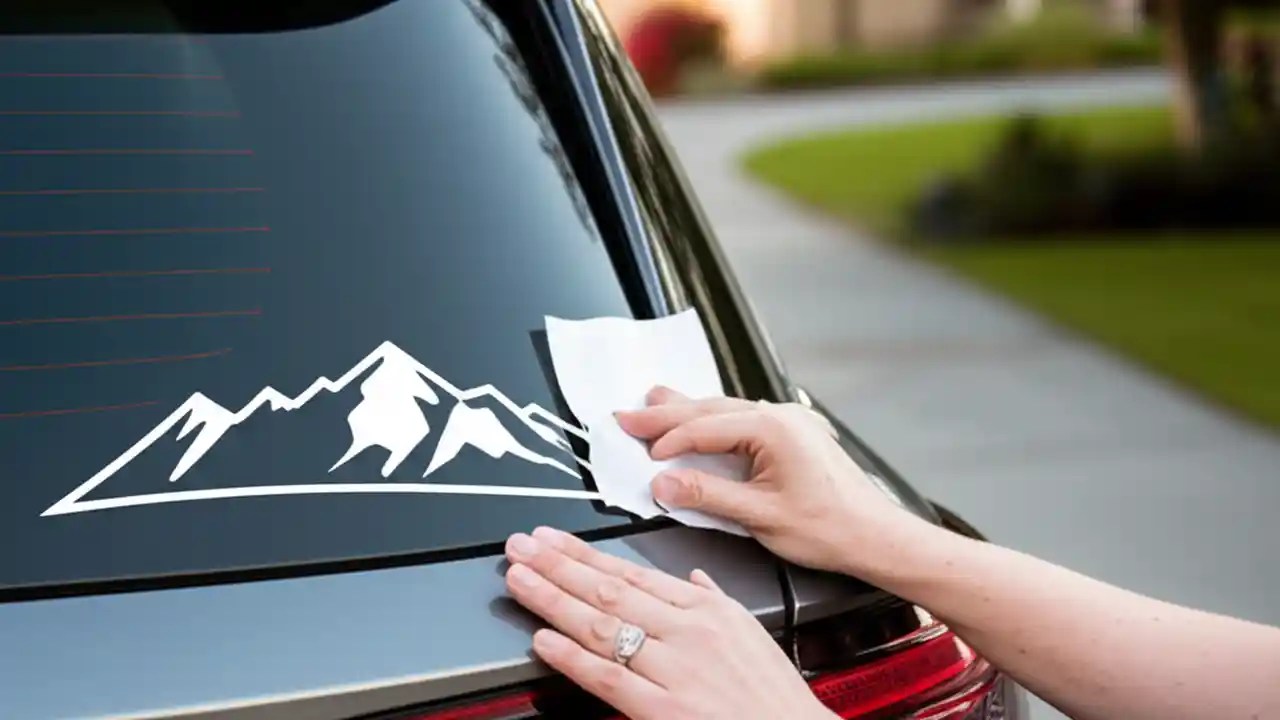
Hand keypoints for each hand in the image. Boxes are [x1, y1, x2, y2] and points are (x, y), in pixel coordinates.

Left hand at [504, 526, 834, 719]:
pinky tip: (544, 640)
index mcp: (706, 609)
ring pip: (602, 625)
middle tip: (521, 547)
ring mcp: (674, 668)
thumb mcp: (751, 632)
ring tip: (522, 580)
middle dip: (558, 565)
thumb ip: (715, 599)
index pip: (632, 572)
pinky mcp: (664, 709)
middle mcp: (688, 631)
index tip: (552, 539)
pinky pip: (609, 676)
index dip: (585, 554)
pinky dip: (572, 657)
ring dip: (554, 599)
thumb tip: (694, 577)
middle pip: (609, 590)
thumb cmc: (775, 695)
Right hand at [616, 387, 927, 575]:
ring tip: (652, 405)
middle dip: (665, 415)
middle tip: (627, 416)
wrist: (876, 536)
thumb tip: (665, 483)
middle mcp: (780, 416)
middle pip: (709, 410)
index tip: (639, 452)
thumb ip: (707, 495)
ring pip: (725, 411)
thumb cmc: (830, 527)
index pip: (703, 428)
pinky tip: (698, 423)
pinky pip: (742, 421)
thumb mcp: (759, 516)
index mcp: (772, 428)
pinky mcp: (793, 435)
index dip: (667, 440)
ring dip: (686, 413)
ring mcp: (789, 422)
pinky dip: (712, 423)